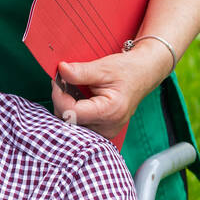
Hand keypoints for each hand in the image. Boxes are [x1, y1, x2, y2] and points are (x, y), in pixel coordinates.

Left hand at [51, 46, 169, 140]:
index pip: (71, 113)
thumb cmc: (127, 70)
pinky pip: (79, 125)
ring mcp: (105, 132)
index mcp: (109, 112)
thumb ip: (80, 72)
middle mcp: (108, 127)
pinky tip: (80, 100)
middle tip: (64, 82)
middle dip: (61, 101)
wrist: (143, 74)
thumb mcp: (103, 67)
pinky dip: (74, 111)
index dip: (59, 96)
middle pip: (69, 122)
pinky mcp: (102, 131)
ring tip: (74, 90)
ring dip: (67, 106)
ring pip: (71, 125)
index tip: (57, 80)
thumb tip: (60, 70)